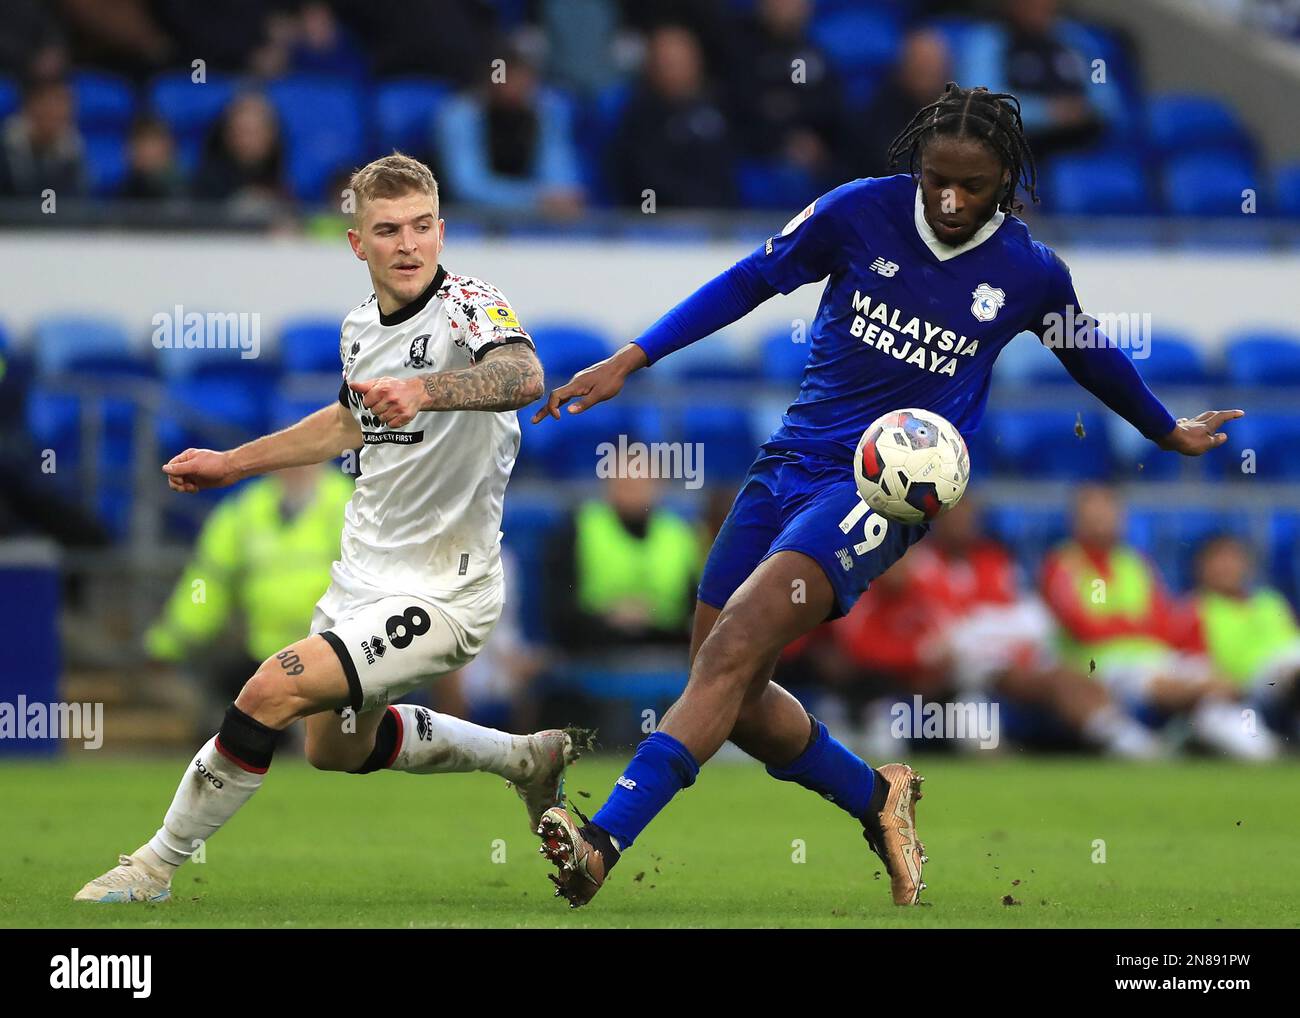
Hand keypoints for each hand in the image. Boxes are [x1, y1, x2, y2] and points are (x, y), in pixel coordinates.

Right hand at [161, 448, 238, 492]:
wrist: (232, 470)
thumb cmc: (215, 465)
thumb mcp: (196, 466)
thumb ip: (180, 468)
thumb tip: (164, 469)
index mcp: (186, 457)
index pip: (170, 467)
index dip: (172, 475)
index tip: (181, 479)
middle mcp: (188, 465)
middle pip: (173, 476)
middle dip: (177, 483)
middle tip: (185, 486)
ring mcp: (193, 474)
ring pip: (179, 483)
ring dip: (182, 487)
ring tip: (192, 488)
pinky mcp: (198, 482)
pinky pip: (187, 487)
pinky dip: (189, 490)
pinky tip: (196, 489)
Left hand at [348, 376, 424, 427]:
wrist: (417, 392)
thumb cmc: (396, 387)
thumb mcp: (380, 382)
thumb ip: (365, 385)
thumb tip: (351, 385)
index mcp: (382, 389)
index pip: (366, 402)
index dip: (370, 401)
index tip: (377, 398)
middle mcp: (390, 398)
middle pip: (373, 412)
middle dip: (378, 408)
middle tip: (386, 403)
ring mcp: (398, 408)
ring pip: (382, 420)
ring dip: (385, 416)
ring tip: (391, 409)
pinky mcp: (405, 416)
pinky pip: (391, 425)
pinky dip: (393, 421)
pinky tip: (396, 414)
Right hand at [531, 343, 647, 423]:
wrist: (619, 365)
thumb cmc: (611, 380)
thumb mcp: (600, 395)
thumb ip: (584, 404)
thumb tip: (568, 412)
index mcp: (576, 386)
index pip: (555, 396)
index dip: (551, 407)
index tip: (558, 418)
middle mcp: (574, 383)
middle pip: (554, 396)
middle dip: (544, 409)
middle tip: (534, 421)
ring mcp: (577, 382)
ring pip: (560, 395)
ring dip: (551, 406)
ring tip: (544, 416)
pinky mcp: (582, 382)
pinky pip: (567, 393)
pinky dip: (560, 401)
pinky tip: (561, 406)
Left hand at [1156, 409, 1243, 455]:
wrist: (1167, 437)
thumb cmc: (1187, 442)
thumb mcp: (1206, 444)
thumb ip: (1216, 441)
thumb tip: (1224, 436)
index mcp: (1207, 425)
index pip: (1222, 417)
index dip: (1232, 415)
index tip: (1241, 413)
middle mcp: (1198, 422)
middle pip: (1211, 415)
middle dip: (1220, 414)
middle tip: (1226, 415)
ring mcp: (1187, 424)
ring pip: (1199, 418)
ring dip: (1206, 418)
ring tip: (1208, 420)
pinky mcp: (1177, 428)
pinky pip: (1186, 423)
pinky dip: (1189, 423)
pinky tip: (1186, 422)